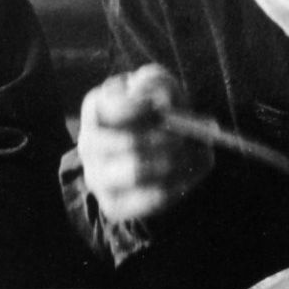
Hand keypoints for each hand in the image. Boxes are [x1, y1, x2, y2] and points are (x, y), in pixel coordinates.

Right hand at [76, 65, 214, 220]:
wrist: (153, 158)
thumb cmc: (155, 116)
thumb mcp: (159, 90)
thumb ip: (159, 83)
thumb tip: (161, 100)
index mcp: (96, 109)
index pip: (106, 106)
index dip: (136, 106)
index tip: (162, 107)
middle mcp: (89, 144)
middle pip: (128, 142)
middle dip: (167, 139)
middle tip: (191, 136)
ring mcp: (98, 177)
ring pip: (137, 172)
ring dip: (176, 162)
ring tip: (199, 154)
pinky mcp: (114, 205)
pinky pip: (151, 199)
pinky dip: (179, 185)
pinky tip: (192, 174)